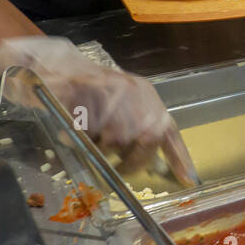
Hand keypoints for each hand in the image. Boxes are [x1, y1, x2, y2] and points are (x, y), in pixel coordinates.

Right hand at [0, 37, 198, 186]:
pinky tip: (74, 125)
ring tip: (90, 134)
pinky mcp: (82, 96)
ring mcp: (107, 92)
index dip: (179, 156)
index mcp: (145, 94)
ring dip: (102, 147)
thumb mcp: (123, 103)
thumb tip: (156, 165)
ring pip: (114, 140)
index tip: (188, 180)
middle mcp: (132, 92)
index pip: (169, 129)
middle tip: (119, 168)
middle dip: (133, 160)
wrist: (56, 65)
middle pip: (146, 138)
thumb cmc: (90, 91)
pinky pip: (86, 134)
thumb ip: (140, 128)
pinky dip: (79, 138)